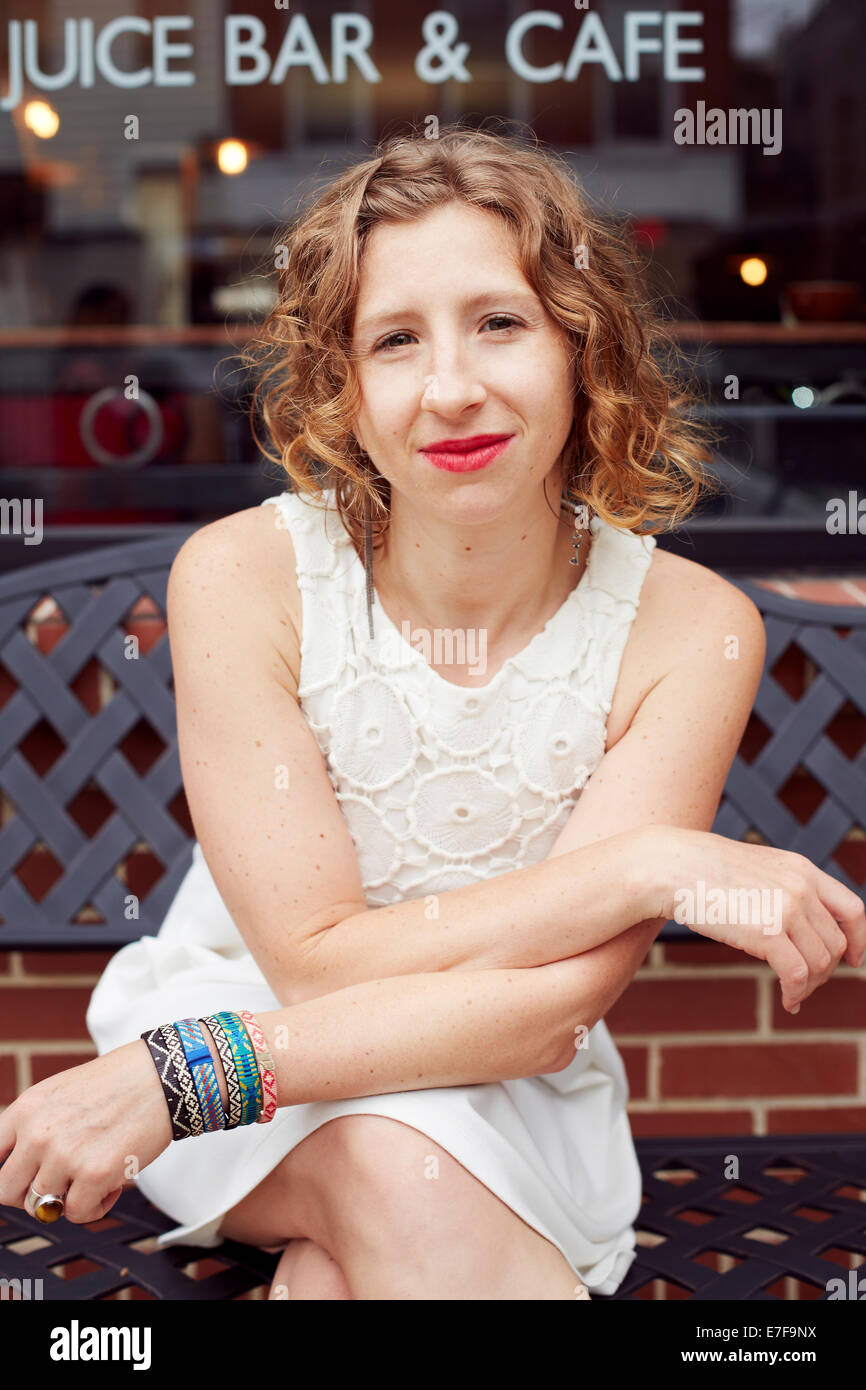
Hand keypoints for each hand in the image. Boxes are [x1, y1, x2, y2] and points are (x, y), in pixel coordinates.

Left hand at [0, 1039, 172, 1224]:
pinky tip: (112, 1183)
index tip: (24, 1179)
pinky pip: (78, 1213)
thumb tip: (20, 1174)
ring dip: (68, 1200)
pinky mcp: (94, 1174)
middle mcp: (37, 1133)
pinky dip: (96, 1205)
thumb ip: (33, 1128)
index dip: (9, 1174)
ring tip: (93, 1178)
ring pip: (43, 1208)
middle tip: (61, 1184)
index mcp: (25, 1109)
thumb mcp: (59, 1094)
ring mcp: (64, 1155)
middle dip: (33, 1195)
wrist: (161, 1076)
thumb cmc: (116, 1084)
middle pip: (7, 1192)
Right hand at [642, 826, 865, 1012]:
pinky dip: (796, 994)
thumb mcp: (755, 870)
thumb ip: (782, 889)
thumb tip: (792, 923)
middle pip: (836, 943)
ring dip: (810, 986)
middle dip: (825, 971)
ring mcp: (787, 909)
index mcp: (802, 869)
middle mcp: (802, 887)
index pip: (852, 909)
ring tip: (793, 994)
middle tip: (804, 984)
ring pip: (821, 963)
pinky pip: (798, 975)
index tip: (853, 958)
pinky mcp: (767, 933)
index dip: (858, 939)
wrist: (670, 866)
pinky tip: (787, 1001)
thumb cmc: (701, 871)